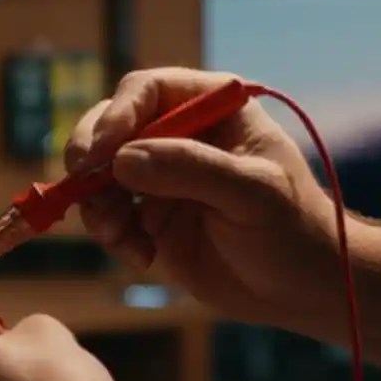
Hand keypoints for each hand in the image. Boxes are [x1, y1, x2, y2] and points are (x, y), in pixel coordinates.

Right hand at [66, 67, 346, 336]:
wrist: (301, 289)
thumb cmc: (292, 229)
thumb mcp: (253, 192)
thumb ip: (191, 168)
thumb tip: (122, 159)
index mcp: (210, 107)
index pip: (146, 91)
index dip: (115, 114)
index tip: (100, 151)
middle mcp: (178, 134)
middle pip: (109, 126)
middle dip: (89, 156)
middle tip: (79, 184)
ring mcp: (159, 177)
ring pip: (100, 174)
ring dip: (96, 204)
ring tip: (117, 234)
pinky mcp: (149, 218)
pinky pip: (108, 216)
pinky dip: (112, 235)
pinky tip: (142, 256)